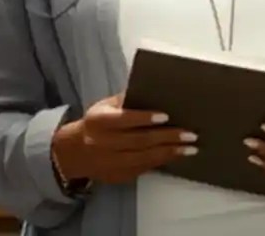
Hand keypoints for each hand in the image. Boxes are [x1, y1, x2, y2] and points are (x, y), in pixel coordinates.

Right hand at [51, 93, 196, 184]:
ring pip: (144, 158)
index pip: (123, 120)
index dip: (144, 118)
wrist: (74, 152)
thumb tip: (154, 88)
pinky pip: (143, 169)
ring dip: (170, 153)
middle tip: (190, 134)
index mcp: (98, 121)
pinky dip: (162, 162)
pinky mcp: (118, 175)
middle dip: (167, 137)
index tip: (166, 116)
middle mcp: (102, 143)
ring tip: (191, 148)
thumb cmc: (97, 122)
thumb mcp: (105, 106)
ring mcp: (110, 162)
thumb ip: (126, 99)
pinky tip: (177, 155)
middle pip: (139, 141)